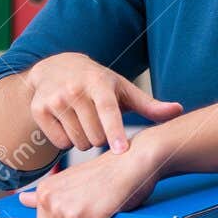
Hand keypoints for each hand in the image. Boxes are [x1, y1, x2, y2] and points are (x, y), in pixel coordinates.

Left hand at [18, 130, 166, 217]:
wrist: (133, 159)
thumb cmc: (109, 172)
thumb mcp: (73, 183)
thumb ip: (47, 196)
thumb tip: (22, 200)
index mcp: (44, 190)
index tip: (74, 215)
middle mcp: (48, 199)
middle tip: (96, 209)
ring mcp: (63, 209)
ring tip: (103, 208)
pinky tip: (109, 211)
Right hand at [22, 53, 182, 152]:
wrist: (55, 67)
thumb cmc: (97, 82)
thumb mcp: (122, 89)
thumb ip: (149, 105)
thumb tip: (179, 110)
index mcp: (99, 83)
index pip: (108, 111)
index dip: (115, 131)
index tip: (120, 150)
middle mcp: (74, 89)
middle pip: (95, 136)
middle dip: (102, 139)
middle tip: (100, 126)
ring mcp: (54, 99)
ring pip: (77, 141)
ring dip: (85, 140)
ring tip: (85, 124)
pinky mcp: (39, 110)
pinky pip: (59, 143)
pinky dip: (66, 140)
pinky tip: (68, 125)